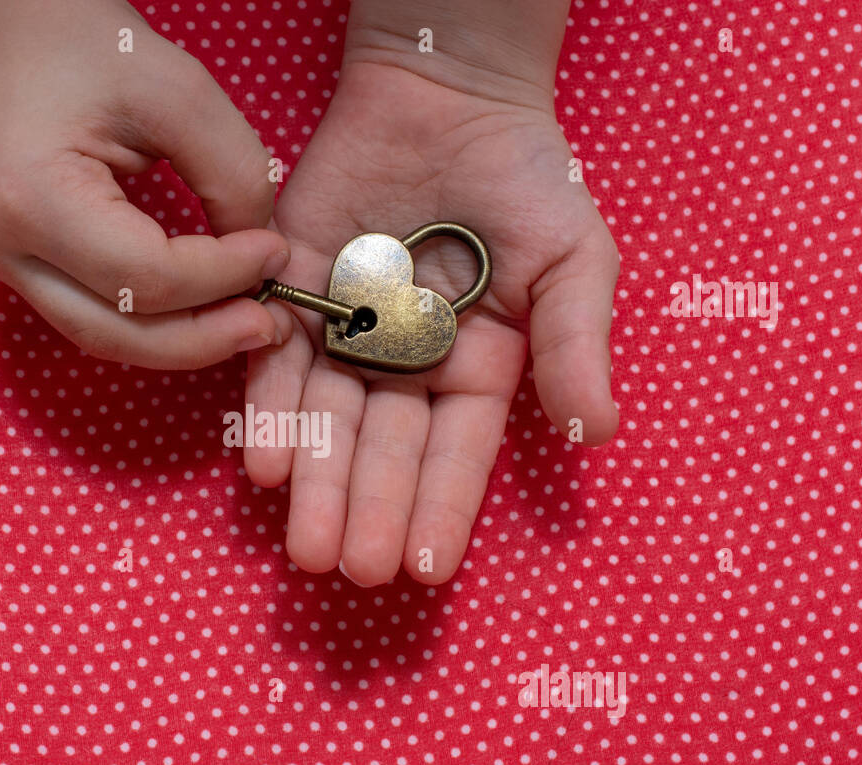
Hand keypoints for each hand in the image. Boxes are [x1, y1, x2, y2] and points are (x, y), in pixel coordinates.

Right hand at [0, 0, 288, 367]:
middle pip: (117, 333)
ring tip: (246, 322)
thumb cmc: (92, 47)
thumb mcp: (181, 93)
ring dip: (183, 341)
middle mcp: (2, 245)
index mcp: (31, 198)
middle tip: (270, 323)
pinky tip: (205, 310)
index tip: (276, 253)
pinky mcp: (20, 265)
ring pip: (104, 339)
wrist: (18, 29)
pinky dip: (156, 323)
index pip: (146, 276)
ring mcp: (2, 262)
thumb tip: (259, 258)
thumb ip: (233, 176)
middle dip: (204, 338)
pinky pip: (96, 316)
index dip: (222, 277)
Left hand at [247, 54, 619, 584]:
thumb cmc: (525, 178)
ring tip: (304, 547)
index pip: (457, 454)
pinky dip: (270, 409)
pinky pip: (277, 361)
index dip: (442, 509)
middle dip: (368, 511)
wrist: (448, 96)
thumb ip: (575, 344)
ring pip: (326, 421)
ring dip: (315, 483)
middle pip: (385, 452)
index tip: (427, 568)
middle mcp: (406, 368)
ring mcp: (346, 336)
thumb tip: (598, 432)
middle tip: (351, 571)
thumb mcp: (573, 261)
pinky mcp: (294, 295)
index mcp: (476, 372)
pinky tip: (263, 463)